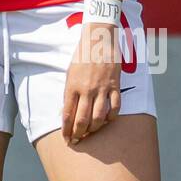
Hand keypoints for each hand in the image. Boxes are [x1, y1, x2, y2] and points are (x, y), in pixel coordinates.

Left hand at [61, 22, 121, 145]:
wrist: (98, 39)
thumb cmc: (82, 55)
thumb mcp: (70, 72)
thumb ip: (69, 92)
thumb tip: (65, 111)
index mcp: (72, 86)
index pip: (68, 114)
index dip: (67, 129)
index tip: (66, 138)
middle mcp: (86, 89)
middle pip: (82, 119)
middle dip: (79, 134)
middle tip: (78, 141)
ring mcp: (102, 88)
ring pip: (99, 117)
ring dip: (94, 129)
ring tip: (91, 133)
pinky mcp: (115, 86)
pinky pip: (115, 107)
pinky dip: (111, 118)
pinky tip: (107, 121)